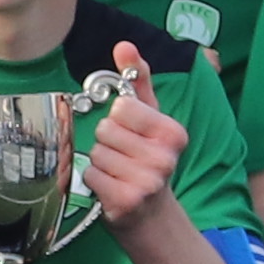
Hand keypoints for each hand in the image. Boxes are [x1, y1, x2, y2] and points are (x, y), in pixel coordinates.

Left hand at [78, 78, 192, 234]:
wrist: (152, 217)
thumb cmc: (146, 161)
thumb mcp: (149, 119)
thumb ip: (137, 80)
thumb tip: (124, 46)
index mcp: (173, 133)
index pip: (122, 107)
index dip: (119, 120)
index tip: (131, 134)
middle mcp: (164, 158)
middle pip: (105, 130)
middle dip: (107, 142)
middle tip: (123, 157)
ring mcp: (147, 182)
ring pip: (95, 153)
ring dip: (99, 163)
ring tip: (117, 173)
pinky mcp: (126, 201)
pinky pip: (90, 175)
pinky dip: (93, 181)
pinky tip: (110, 187)